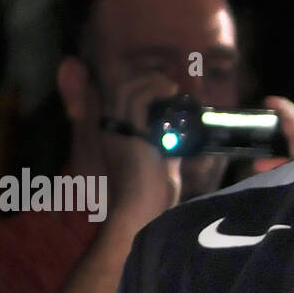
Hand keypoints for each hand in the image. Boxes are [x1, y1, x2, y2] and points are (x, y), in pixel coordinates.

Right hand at [99, 72, 181, 219]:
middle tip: (168, 86)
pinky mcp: (129, 133)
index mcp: (115, 136)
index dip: (138, 86)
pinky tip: (170, 92)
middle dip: (145, 79)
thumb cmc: (151, 198)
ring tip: (170, 87)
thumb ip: (167, 146)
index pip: (117, 97)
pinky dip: (155, 89)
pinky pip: (138, 99)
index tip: (163, 89)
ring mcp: (117, 129)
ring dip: (151, 82)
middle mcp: (111, 129)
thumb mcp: (162, 164)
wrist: (141, 213)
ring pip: (127, 88)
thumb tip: (182, 133)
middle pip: (119, 86)